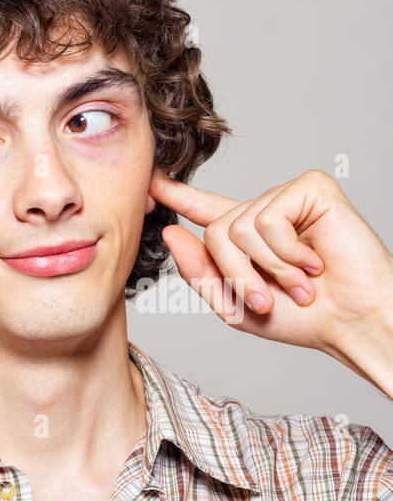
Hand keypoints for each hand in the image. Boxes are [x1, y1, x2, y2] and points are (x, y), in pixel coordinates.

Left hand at [150, 167, 392, 368]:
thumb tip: (171, 233)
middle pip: (214, 233)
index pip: (204, 209)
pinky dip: (287, 253)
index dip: (176, 194)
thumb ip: (199, 272)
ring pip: (238, 228)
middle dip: (236, 275)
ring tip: (298, 285)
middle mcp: (263, 211)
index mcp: (245, 237)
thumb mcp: (233, 303)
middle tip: (267, 299)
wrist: (350, 322)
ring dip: (267, 269)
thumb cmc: (300, 318)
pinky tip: (314, 263)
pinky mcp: (311, 189)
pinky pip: (269, 221)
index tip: (150, 179)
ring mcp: (287, 197)